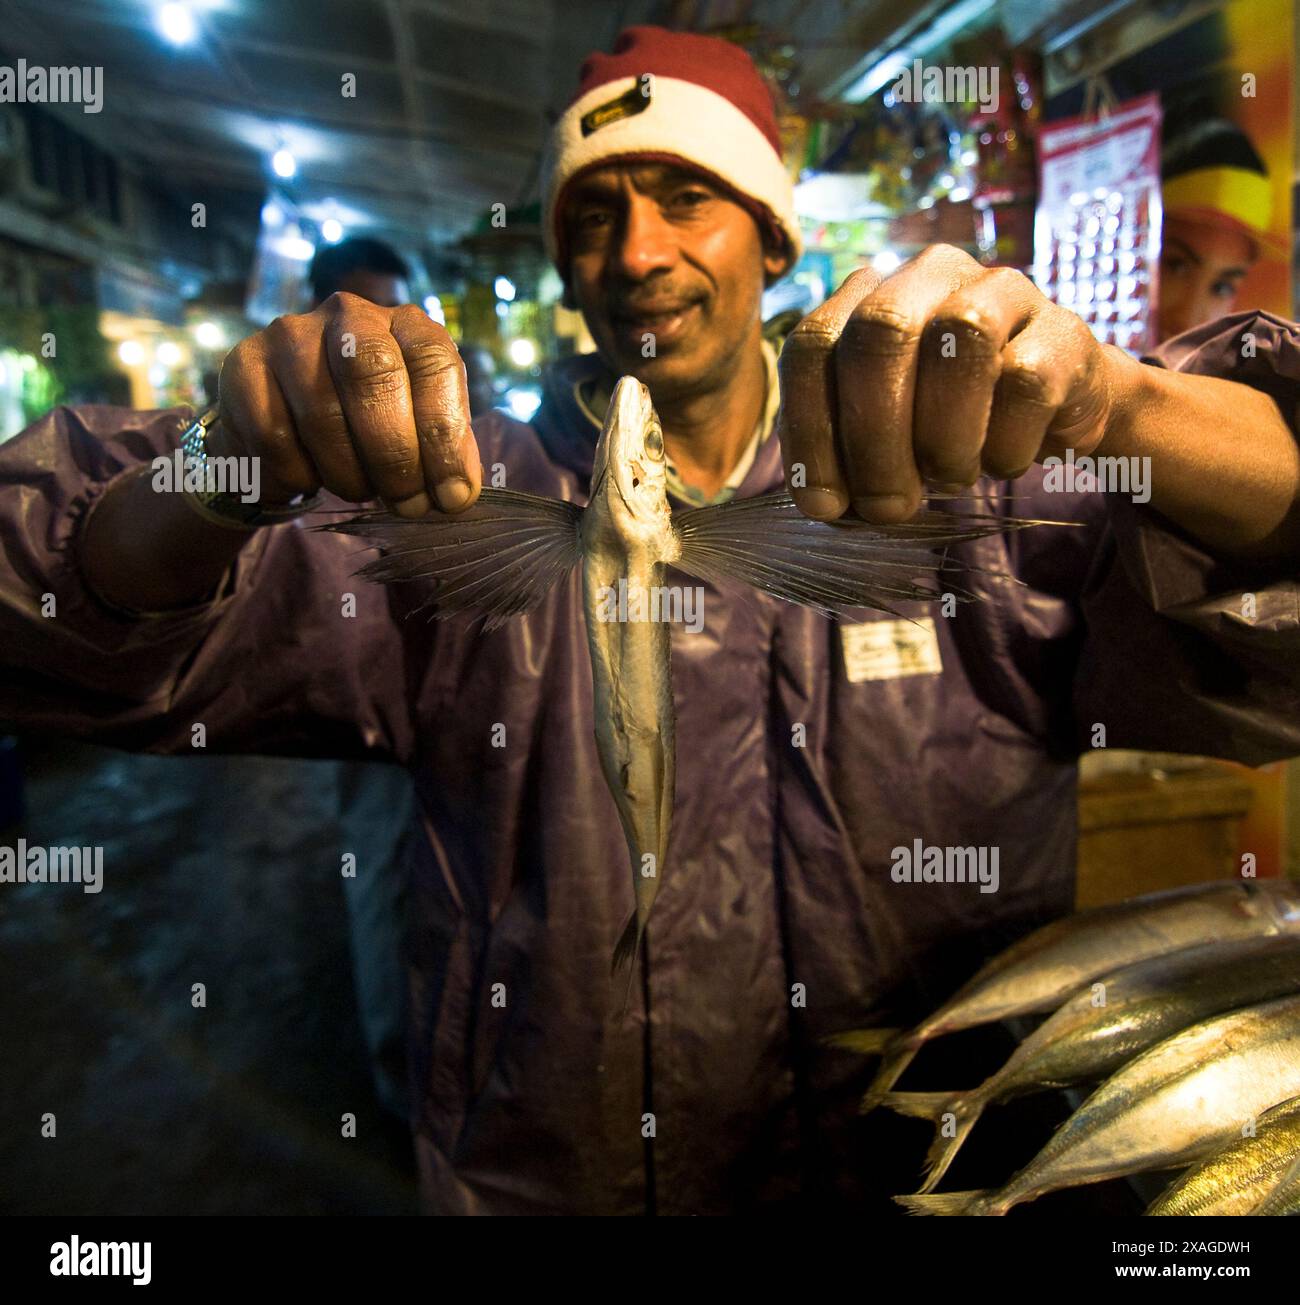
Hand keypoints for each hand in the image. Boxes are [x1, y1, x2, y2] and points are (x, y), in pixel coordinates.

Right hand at [215, 292, 481, 516]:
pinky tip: (309, 477)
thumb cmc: (367, 431)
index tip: (451, 496)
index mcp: (406, 325)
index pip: (435, 361)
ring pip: (322, 413)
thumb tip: (458, 494)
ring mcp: (290, 335)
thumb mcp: (418, 435)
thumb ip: (445, 456)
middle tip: (406, 503)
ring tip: (359, 489)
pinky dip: (300, 475)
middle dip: (396, 454)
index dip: (445, 436)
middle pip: (375, 375)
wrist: (286, 432)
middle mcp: (349, 315)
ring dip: (349, 473)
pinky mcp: (243, 366)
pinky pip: (274, 436)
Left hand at [776, 244, 1122, 522]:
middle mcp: (929, 275)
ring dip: (945, 436)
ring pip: (960, 339)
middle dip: (874, 436)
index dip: (810, 430)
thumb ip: (843, 456)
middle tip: (888, 506)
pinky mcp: (1062, 331)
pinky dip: (1006, 444)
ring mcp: (1001, 291)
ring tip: (950, 477)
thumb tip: (823, 503)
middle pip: (882, 331)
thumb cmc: (949, 422)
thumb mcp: (885, 435)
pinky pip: (1026, 383)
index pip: (813, 345)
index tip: (823, 503)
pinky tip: (1002, 463)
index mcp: (868, 295)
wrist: (1057, 409)